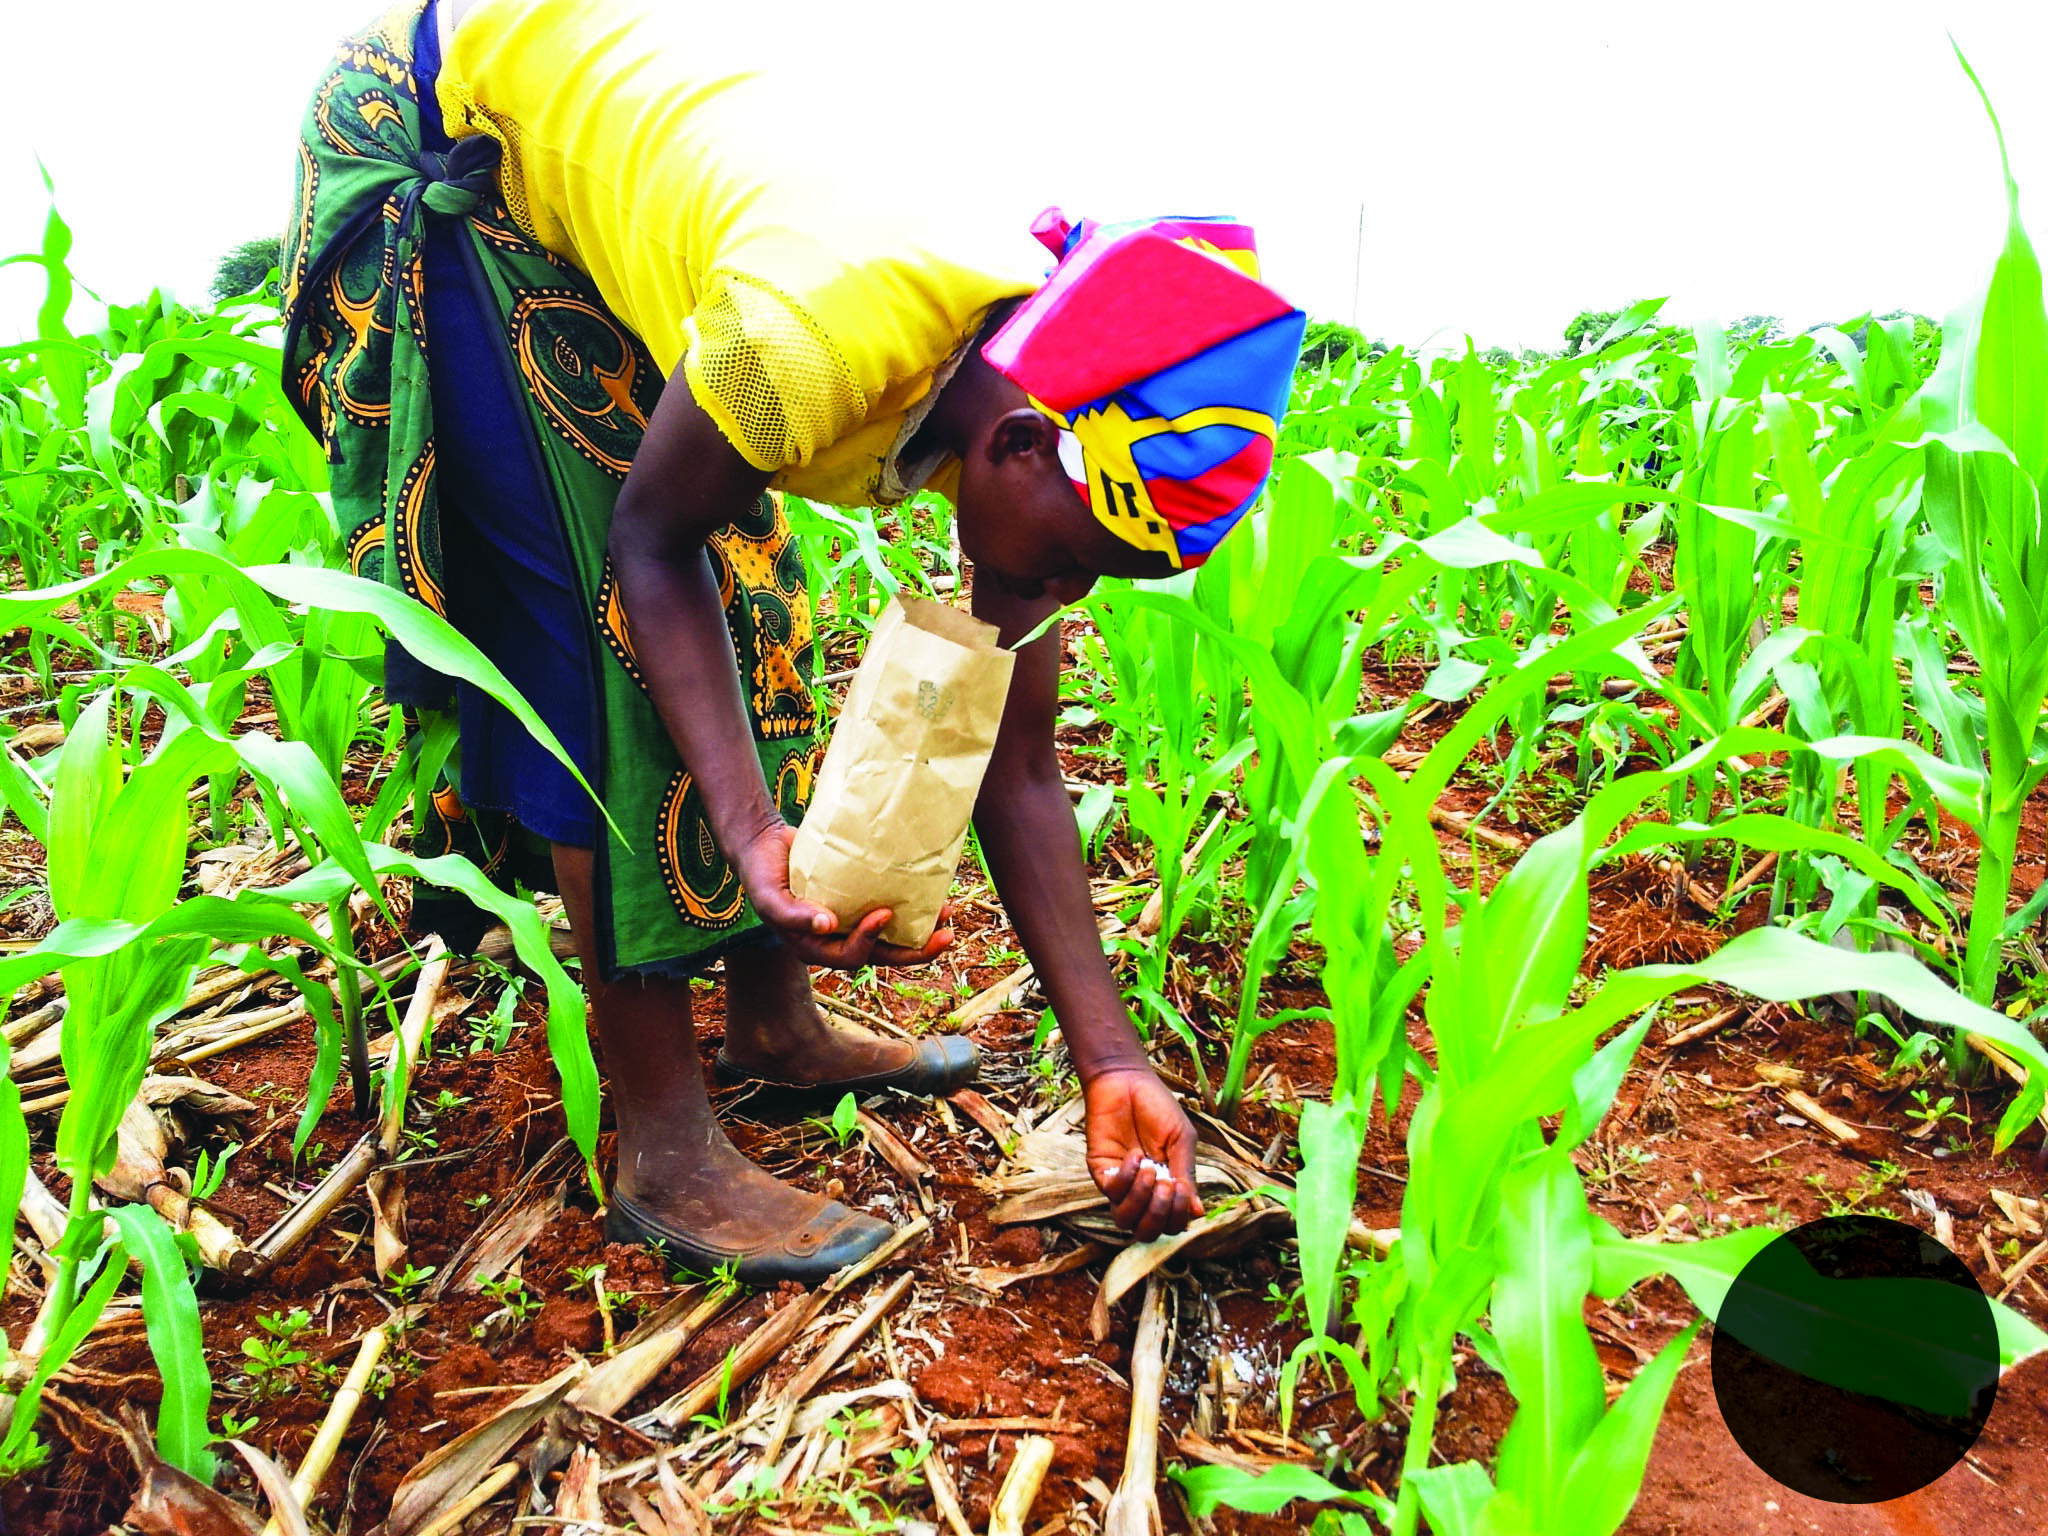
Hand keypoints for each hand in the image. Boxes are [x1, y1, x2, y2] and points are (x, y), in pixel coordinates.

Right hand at [732, 821, 953, 969]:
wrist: (766, 846)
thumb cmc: (762, 875)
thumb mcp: (770, 898)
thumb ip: (794, 915)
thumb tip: (829, 926)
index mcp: (816, 947)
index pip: (851, 956)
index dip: (871, 941)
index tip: (885, 914)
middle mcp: (838, 939)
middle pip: (883, 954)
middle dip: (917, 950)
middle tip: (946, 935)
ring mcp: (851, 921)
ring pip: (892, 936)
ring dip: (922, 930)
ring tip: (948, 914)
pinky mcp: (859, 899)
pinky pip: (889, 909)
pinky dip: (911, 905)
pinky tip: (931, 893)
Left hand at [1084, 1065, 1202, 1242]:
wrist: (1127, 1082)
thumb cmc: (1158, 1107)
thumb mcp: (1181, 1140)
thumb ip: (1187, 1175)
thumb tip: (1198, 1213)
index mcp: (1166, 1187)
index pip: (1171, 1223)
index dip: (1178, 1216)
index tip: (1182, 1187)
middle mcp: (1142, 1192)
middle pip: (1147, 1232)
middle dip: (1158, 1215)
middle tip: (1166, 1185)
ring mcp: (1121, 1184)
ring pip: (1125, 1221)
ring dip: (1141, 1200)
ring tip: (1150, 1170)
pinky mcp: (1101, 1171)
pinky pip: (1112, 1191)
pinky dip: (1127, 1176)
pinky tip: (1135, 1154)